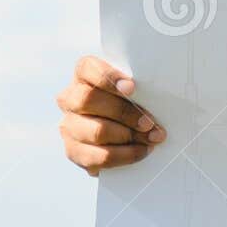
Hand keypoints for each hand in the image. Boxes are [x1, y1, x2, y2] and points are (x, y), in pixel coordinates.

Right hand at [57, 55, 165, 175]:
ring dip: (128, 137)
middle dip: (124, 112)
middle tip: (149, 122)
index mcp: (83, 75)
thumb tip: (157, 93)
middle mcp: (70, 99)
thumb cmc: (132, 104)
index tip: (132, 87)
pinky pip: (97, 157)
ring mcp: (69, 126)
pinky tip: (141, 151)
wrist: (124, 135)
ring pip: (96, 131)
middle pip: (88, 100)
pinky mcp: (73, 151)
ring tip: (151, 139)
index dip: (108, 77)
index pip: (87, 69)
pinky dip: (124, 155)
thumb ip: (139, 86)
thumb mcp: (135, 89)